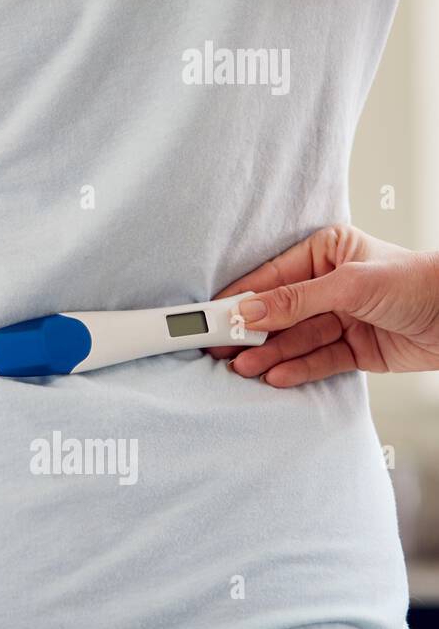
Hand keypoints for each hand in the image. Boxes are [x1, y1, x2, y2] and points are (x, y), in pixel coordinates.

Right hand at [207, 224, 438, 386]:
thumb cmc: (419, 282)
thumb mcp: (349, 285)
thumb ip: (295, 301)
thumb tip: (248, 311)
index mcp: (326, 252)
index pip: (272, 278)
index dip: (241, 298)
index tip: (211, 316)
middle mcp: (330, 284)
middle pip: (279, 312)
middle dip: (251, 332)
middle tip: (218, 348)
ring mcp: (341, 317)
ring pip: (295, 339)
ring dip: (269, 355)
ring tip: (243, 369)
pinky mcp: (355, 348)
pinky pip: (318, 359)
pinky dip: (296, 368)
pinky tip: (274, 375)